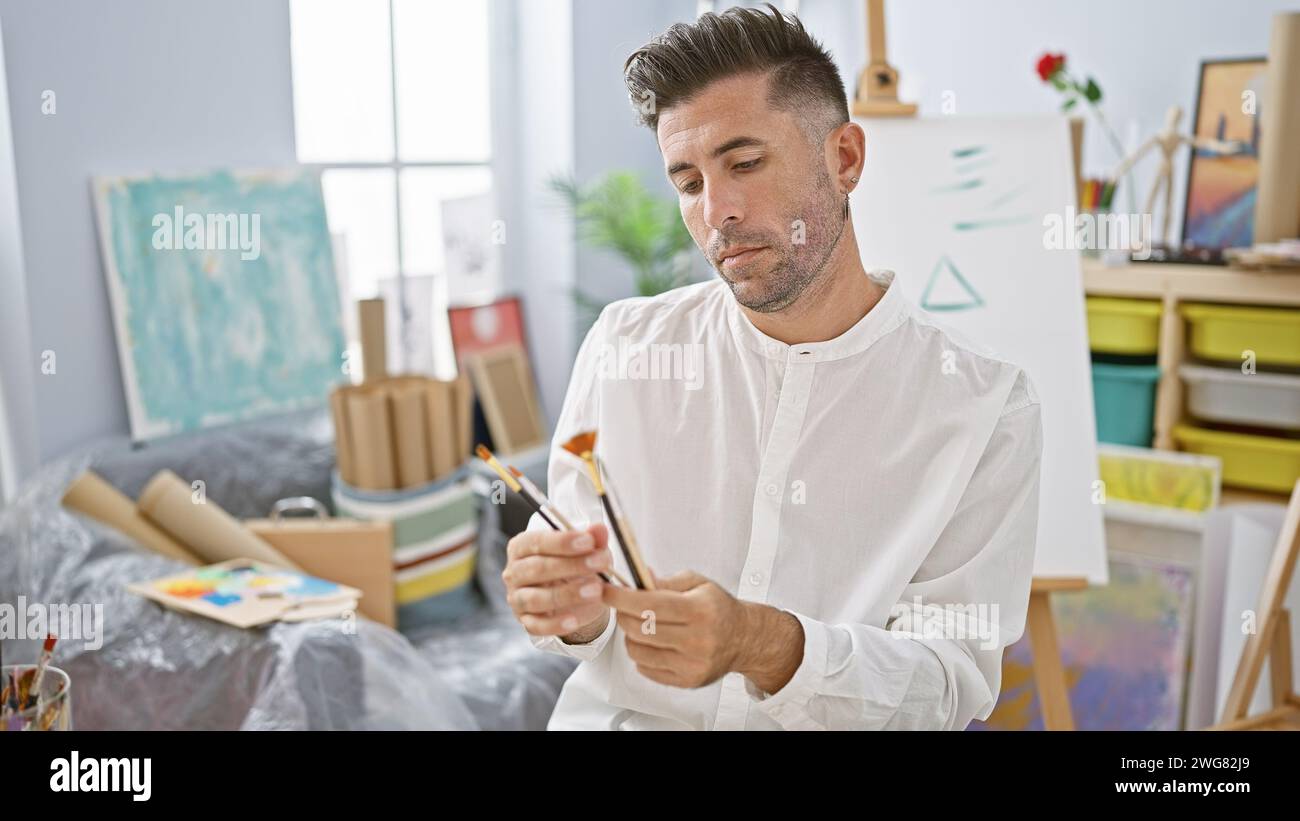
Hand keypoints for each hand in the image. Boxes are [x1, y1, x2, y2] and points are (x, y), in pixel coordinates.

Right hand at [502, 524, 611, 642]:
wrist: (573, 597)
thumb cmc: (574, 565)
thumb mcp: (586, 551)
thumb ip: (592, 540)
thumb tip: (600, 529)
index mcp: (522, 546)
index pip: (537, 541)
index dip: (563, 541)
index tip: (589, 542)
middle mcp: (514, 572)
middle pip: (537, 568)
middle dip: (571, 566)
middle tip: (599, 564)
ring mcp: (517, 598)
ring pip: (536, 598)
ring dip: (567, 594)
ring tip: (596, 591)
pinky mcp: (525, 622)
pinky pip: (537, 625)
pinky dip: (555, 624)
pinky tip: (574, 621)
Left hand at [603, 570, 801, 691]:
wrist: (744, 638)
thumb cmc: (717, 607)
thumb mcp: (696, 583)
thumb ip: (665, 581)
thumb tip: (639, 577)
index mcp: (699, 610)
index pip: (650, 604)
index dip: (622, 597)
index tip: (605, 590)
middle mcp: (697, 639)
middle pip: (640, 629)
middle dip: (623, 615)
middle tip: (624, 606)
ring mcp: (692, 664)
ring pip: (638, 651)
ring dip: (630, 636)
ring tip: (641, 625)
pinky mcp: (687, 681)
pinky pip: (646, 669)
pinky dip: (641, 654)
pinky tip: (653, 643)